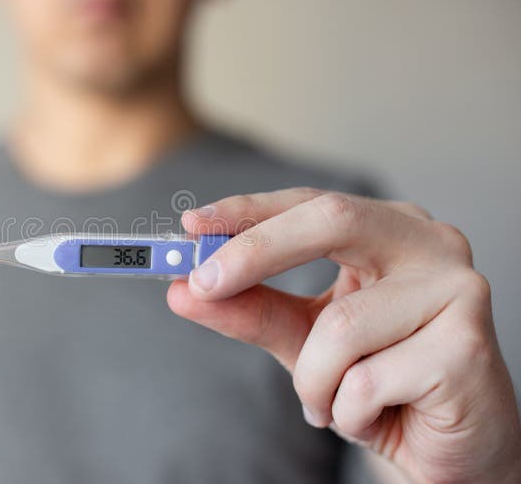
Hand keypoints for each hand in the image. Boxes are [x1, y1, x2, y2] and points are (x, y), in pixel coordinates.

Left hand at [167, 188, 520, 482]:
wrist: (450, 450)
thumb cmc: (380, 383)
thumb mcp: (303, 339)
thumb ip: (250, 309)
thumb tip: (183, 288)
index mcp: (389, 229)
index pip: (311, 202)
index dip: (248, 210)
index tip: (192, 225)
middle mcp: (430, 243)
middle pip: (332, 220)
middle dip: (255, 252)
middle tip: (201, 284)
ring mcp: (459, 289)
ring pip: (340, 325)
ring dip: (313, 380)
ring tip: (330, 404)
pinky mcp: (469, 347)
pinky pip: (366, 381)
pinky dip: (348, 412)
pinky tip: (376, 417)